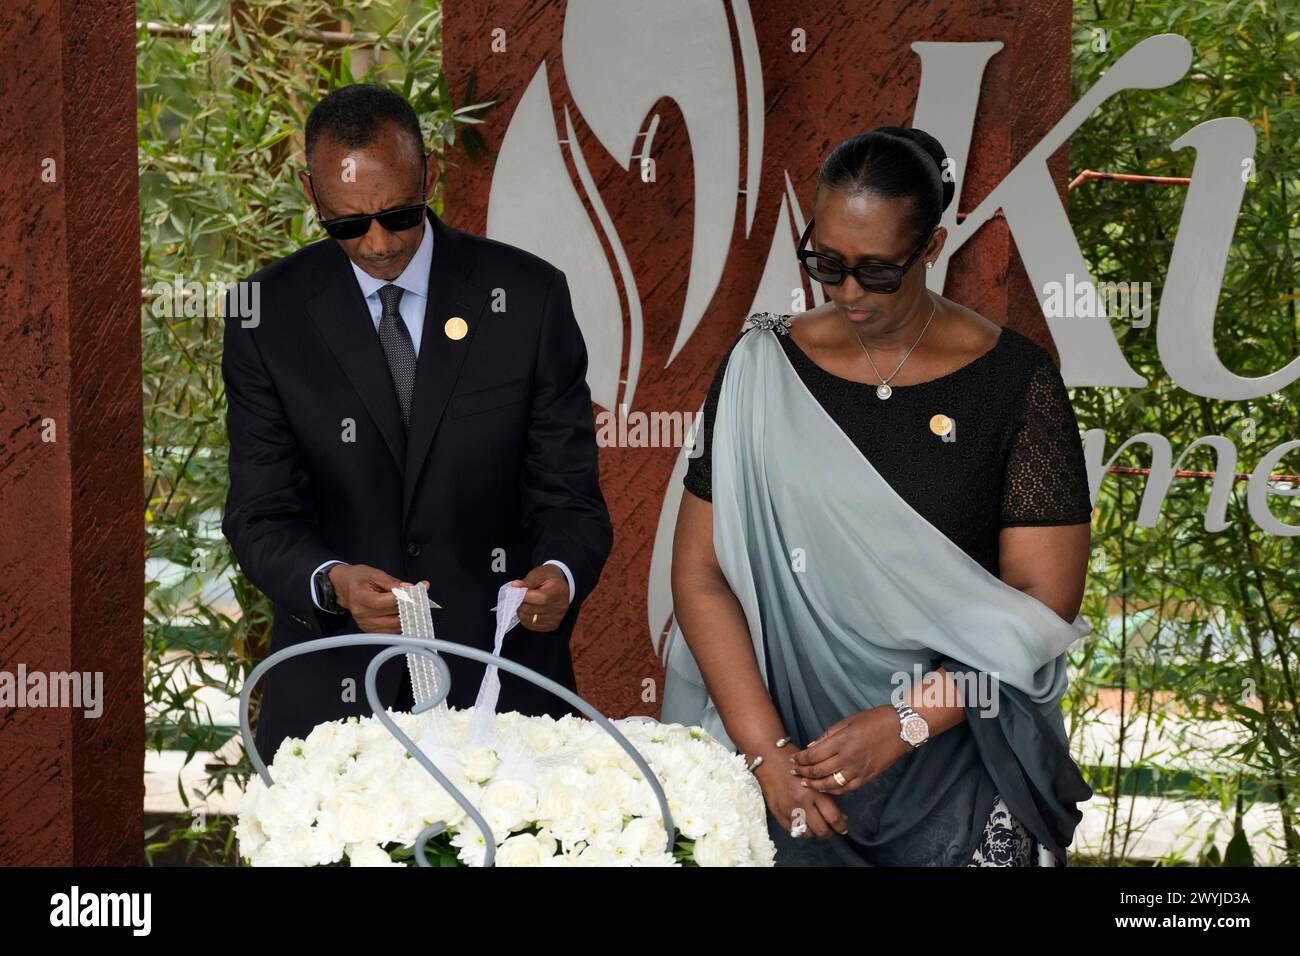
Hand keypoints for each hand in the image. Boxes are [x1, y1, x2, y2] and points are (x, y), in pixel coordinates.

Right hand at [329, 563, 427, 633]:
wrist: (344, 587)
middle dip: (410, 607)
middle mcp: (362, 614)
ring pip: (395, 626)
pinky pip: (391, 631)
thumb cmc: (358, 578)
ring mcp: (366, 624)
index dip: (406, 597)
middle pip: (394, 616)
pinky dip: (401, 623)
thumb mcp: (375, 574)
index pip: (388, 602)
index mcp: (361, 597)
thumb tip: (410, 589)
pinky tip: (406, 614)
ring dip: (408, 617)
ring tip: (415, 606)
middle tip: (421, 598)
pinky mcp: (370, 630)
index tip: (418, 591)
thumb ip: (393, 583)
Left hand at [509, 564, 570, 631]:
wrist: (561, 587)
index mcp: (558, 590)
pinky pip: (532, 626)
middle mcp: (560, 606)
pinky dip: (526, 619)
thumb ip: (528, 580)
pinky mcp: (552, 625)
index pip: (539, 598)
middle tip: (520, 598)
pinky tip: (529, 611)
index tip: (517, 592)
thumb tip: (515, 586)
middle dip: (521, 603)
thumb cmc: (550, 578)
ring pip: (529, 619)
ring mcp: (557, 618)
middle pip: (532, 610)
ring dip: (522, 612)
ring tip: (525, 604)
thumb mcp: (540, 573)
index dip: (524, 596)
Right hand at [753, 757, 847, 839]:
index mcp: (814, 791)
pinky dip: (800, 829)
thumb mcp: (816, 775)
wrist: (769, 757)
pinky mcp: (777, 813)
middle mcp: (802, 803)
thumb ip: (827, 794)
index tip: (843, 827)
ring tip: (817, 826)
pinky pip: (792, 830)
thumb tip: (839, 816)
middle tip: (831, 829)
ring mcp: (788, 809)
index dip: (841, 826)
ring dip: (814, 833)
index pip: (833, 817)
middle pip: (821, 830)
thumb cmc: (796, 763)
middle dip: (829, 832)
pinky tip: (803, 822)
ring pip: (807, 834)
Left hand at [789, 706, 910, 794]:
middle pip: (818, 771)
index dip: (800, 759)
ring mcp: (858, 770)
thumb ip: (827, 735)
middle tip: (794, 772)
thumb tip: (810, 747)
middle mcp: (848, 758)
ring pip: (830, 784)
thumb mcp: (848, 721)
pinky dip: (833, 790)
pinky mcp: (867, 777)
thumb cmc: (874, 720)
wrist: (901, 729)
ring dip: (815, 785)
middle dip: (803, 772)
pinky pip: (846, 788)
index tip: (793, 759)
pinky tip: (825, 787)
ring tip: (805, 783)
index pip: (813, 755)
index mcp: (841, 741)